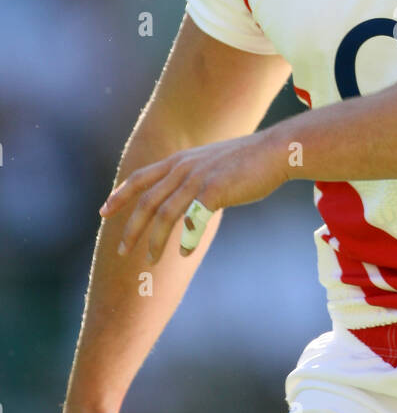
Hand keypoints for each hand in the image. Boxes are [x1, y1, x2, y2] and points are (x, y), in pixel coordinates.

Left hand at [99, 127, 289, 263]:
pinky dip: (185, 240)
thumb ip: (195, 177)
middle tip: (122, 252)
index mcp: (180, 160)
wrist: (276, 151)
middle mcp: (183, 167)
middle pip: (146, 202)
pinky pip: (192, 222)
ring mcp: (198, 178)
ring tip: (149, 261)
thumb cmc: (249, 161)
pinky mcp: (214, 190)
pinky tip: (183, 254)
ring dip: (154, 241)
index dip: (120, 195)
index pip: (140, 178)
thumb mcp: (213, 163)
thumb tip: (187, 199)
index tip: (103, 211)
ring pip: (164, 215)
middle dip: (131, 229)